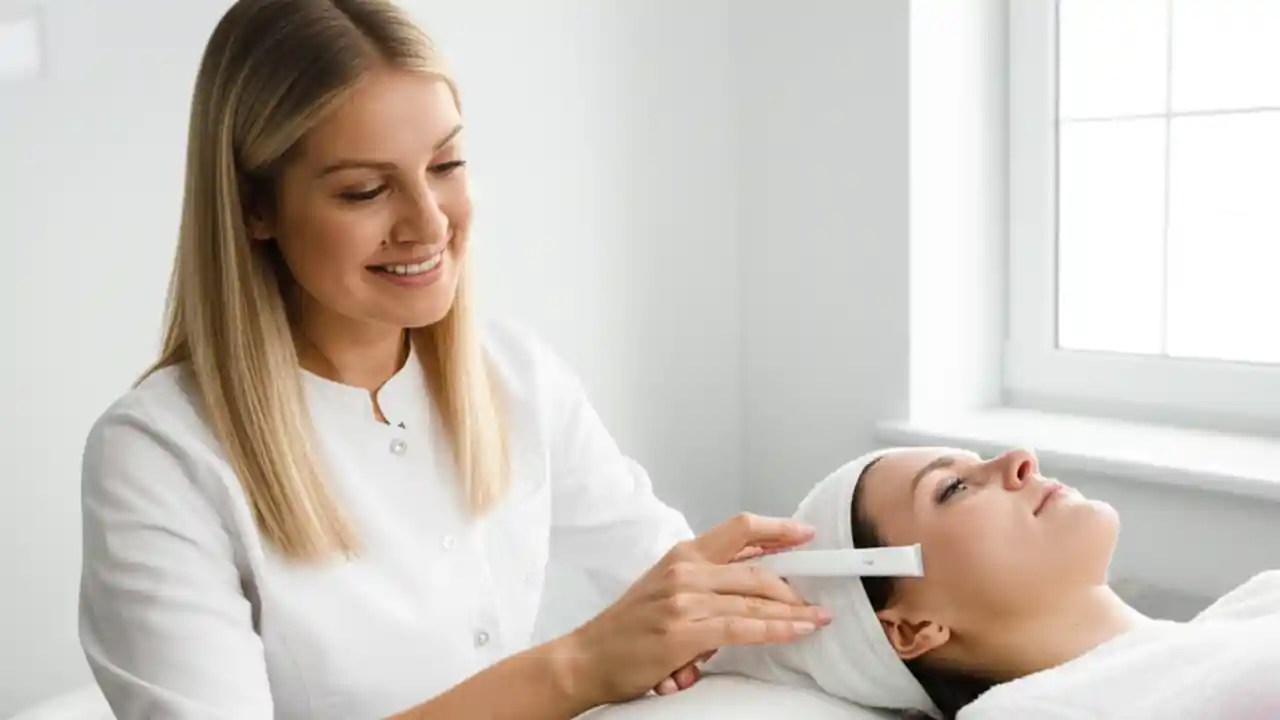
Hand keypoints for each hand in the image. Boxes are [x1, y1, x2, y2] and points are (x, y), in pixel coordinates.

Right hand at [568, 513, 832, 704]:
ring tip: (816, 618)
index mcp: (682, 555)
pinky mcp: (684, 632)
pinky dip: (775, 629)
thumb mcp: (666, 587)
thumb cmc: (627, 628)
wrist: (586, 658)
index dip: (778, 528)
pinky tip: (794, 631)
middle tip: (817, 596)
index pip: (740, 529)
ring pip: (755, 601)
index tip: (806, 533)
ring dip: (793, 612)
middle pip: (757, 570)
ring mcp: (684, 601)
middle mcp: (685, 571)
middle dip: (794, 584)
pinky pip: (743, 627)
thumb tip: (753, 578)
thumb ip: (707, 579)